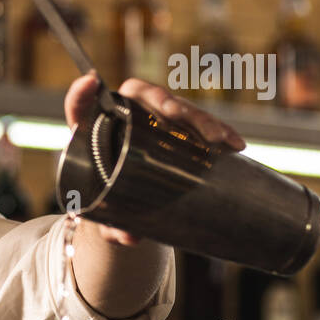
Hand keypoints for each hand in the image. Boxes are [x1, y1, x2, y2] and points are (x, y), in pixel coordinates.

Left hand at [63, 71, 247, 245]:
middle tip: (176, 114)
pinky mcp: (179, 130)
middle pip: (144, 96)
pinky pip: (200, 124)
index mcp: (94, 130)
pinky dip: (219, 131)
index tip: (91, 81)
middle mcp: (125, 116)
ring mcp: (155, 120)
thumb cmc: (106, 199)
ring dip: (201, 118)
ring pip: (179, 108)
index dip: (83, 92)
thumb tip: (127, 238)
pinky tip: (235, 144)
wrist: (124, 200)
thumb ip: (110, 225)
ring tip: (220, 139)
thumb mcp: (103, 212)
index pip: (83, 103)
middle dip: (165, 101)